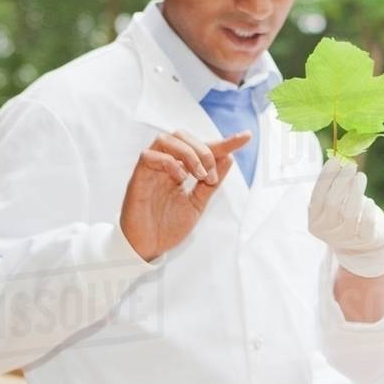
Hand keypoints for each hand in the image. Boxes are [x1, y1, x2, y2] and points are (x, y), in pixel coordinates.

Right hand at [119, 130, 250, 259]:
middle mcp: (164, 165)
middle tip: (211, 174)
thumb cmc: (167, 226)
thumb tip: (229, 158)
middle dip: (203, 149)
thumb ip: (210, 183)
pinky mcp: (138, 179)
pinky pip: (148, 156)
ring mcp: (150, 170)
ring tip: (199, 174)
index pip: (202, 148)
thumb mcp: (197, 204)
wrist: (147, 248)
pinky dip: (168, 162)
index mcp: (179, 170)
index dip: (224, 142)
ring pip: (165, 139)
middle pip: (181, 135)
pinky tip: (180, 178)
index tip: (246, 137)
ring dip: (188, 153)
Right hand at [308, 157, 383, 277]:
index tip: (335, 160)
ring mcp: (345, 238)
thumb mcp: (335, 203)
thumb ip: (333, 186)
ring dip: (356, 191)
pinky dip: (368, 211)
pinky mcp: (364, 241)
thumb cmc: (345, 216)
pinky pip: (366, 224)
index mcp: (315, 221)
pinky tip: (370, 201)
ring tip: (361, 177)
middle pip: (333, 203)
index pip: (317, 197)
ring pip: (350, 213)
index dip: (326, 178)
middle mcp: (327, 231)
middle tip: (351, 166)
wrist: (362, 247)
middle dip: (342, 181)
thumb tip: (339, 159)